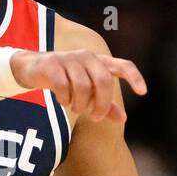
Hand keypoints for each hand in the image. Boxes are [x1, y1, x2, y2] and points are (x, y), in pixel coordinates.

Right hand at [10, 49, 145, 122]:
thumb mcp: (87, 92)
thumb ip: (105, 104)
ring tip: (76, 108)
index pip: (122, 65)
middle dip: (101, 104)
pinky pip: (63, 86)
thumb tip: (123, 119)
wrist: (33, 69)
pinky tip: (63, 102)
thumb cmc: (66, 80)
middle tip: (94, 117)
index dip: (134, 77)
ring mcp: (68, 59)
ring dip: (80, 104)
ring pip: (82, 86)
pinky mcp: (52, 65)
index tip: (143, 93)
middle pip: (103, 81)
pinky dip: (65, 99)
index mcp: (99, 62)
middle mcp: (87, 57)